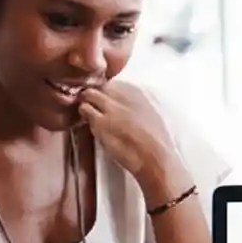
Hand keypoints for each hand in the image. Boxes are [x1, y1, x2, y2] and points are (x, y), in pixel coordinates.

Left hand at [78, 83, 187, 201]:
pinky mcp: (100, 122)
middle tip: (94, 106)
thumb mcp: (153, 116)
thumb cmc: (157, 143)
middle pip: (102, 86)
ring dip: (88, 103)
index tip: (108, 101)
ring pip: (90, 94)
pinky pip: (84, 109)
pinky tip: (90, 124)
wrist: (155, 158)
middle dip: (96, 95)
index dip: (109, 93)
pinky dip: (84, 114)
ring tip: (90, 115)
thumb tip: (128, 108)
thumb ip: (138, 107)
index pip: (116, 84)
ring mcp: (111, 108)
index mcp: (139, 93)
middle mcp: (125, 96)